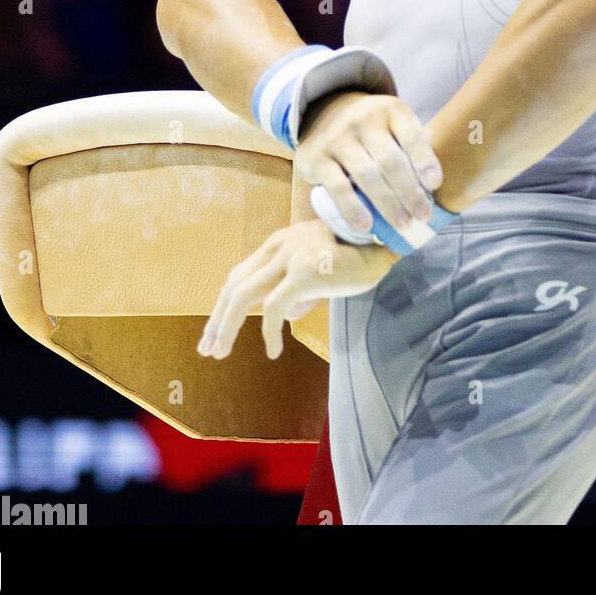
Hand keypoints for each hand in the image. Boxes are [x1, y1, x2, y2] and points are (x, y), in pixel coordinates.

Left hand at [198, 219, 397, 361]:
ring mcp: (291, 256)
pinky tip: (273, 351)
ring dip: (227, 326)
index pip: (240, 275)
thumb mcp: (320, 272)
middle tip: (208, 349)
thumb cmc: (358, 256)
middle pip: (234, 285)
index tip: (215, 332)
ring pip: (244, 295)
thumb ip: (300, 291)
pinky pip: (275, 308)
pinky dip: (269, 332)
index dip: (223, 305)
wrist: (386, 242)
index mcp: (280, 242)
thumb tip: (286, 318)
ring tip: (222, 352)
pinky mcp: (304, 271)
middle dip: (217, 319)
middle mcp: (279, 245)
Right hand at [295, 90, 443, 235]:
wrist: (322, 112)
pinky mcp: (316, 158)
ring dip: (388, 204)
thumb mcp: (393, 122)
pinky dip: (353, 209)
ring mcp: (338, 139)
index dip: (425, 160)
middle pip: (391, 161)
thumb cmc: (370, 127)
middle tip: (423, 216)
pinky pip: (337, 187)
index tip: (435, 185)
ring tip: (403, 224)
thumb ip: (412, 145)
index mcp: (390, 110)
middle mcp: (363, 120)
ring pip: (368, 176)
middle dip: (410, 192)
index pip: (411, 135)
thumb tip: (433, 185)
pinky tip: (366, 225)